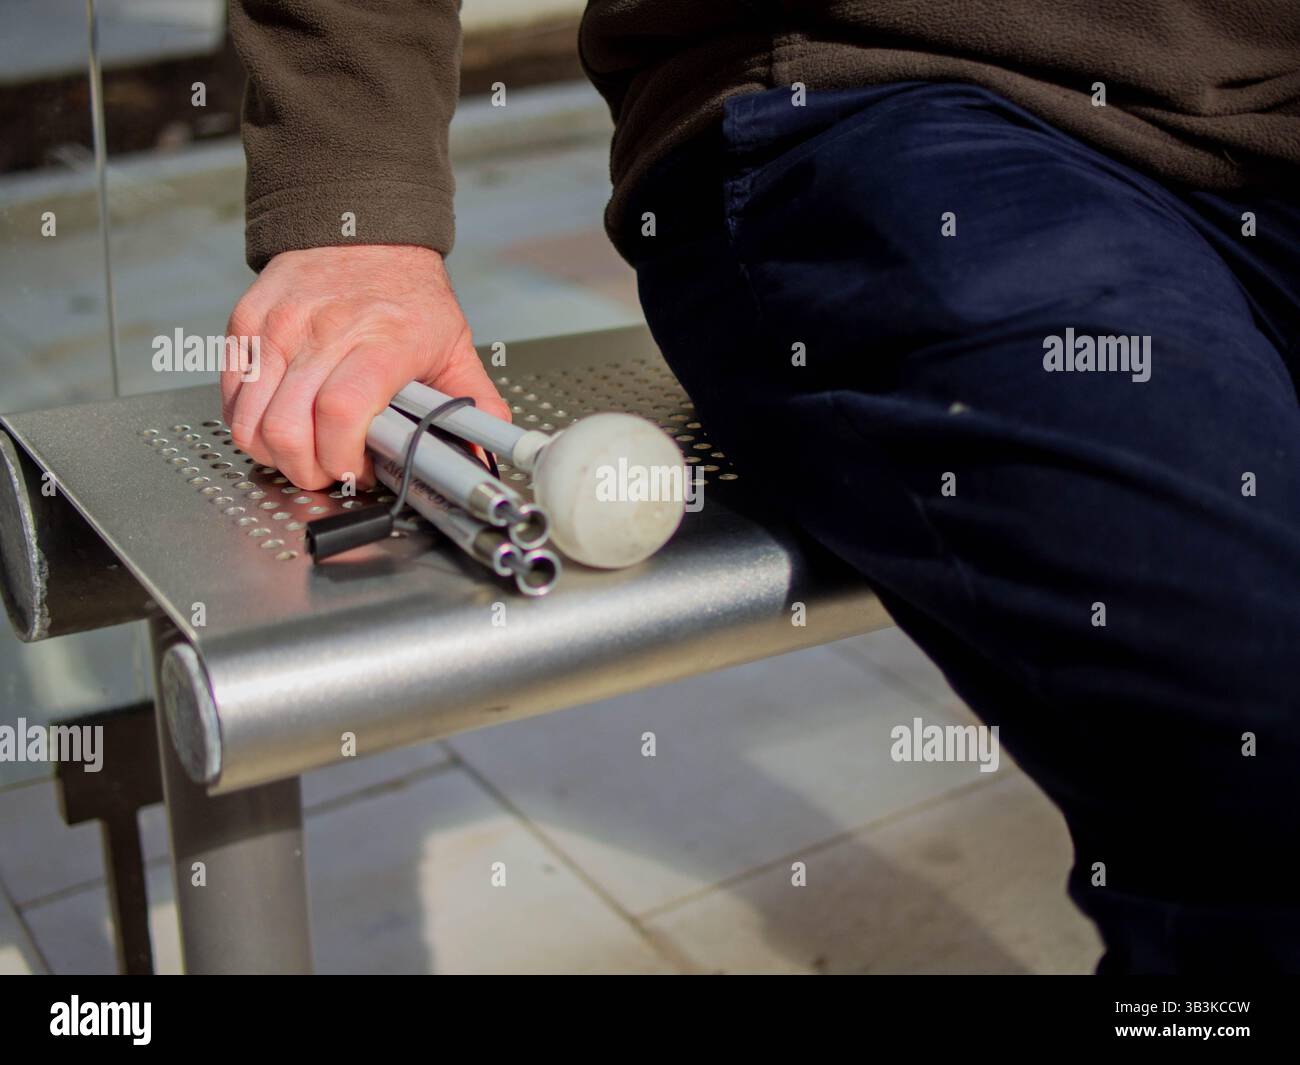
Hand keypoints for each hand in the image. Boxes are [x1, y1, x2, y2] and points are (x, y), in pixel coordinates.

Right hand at [222, 244, 508, 489]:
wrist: (360, 227)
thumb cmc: (407, 293)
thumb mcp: (453, 345)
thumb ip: (475, 403)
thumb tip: (487, 450)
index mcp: (383, 340)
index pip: (342, 412)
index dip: (343, 457)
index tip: (360, 470)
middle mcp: (325, 331)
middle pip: (288, 428)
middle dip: (308, 470)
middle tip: (330, 470)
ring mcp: (279, 326)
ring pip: (250, 420)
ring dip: (275, 453)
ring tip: (305, 451)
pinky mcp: (247, 324)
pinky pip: (230, 395)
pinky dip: (249, 424)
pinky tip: (280, 422)